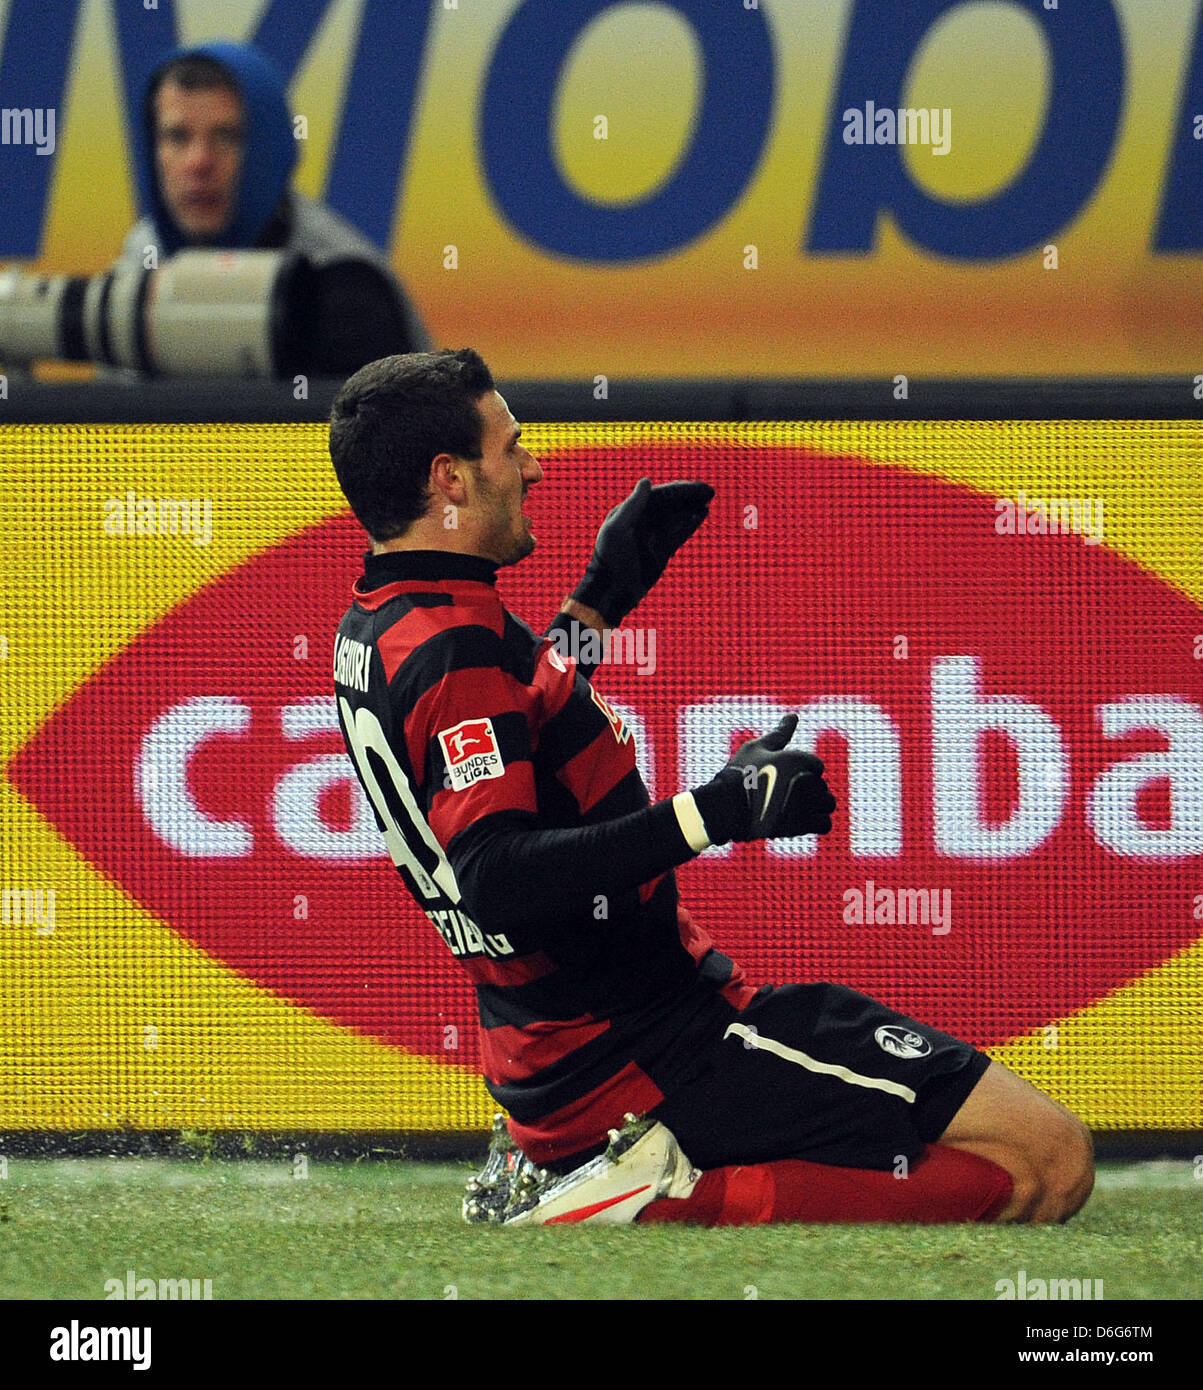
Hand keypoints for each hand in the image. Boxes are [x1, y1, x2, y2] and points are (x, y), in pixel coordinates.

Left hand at [571, 477, 713, 625]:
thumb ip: (633, 506)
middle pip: (669, 505)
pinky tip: (701, 515)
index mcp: (630, 513)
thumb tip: (647, 481)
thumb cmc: (610, 558)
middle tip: (708, 491)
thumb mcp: (617, 529)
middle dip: (688, 497)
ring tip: (707, 501)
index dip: (677, 490)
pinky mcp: (661, 552)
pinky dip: (689, 524)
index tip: (695, 487)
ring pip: (676, 518)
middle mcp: (642, 522)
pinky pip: (678, 533)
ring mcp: (652, 537)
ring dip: (691, 508)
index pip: (658, 496)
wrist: (613, 590)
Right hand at [692, 714, 835, 844]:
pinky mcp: (801, 826)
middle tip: (783, 794)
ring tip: (796, 808)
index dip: (802, 770)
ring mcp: (805, 805)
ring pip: (828, 804)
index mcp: (798, 759)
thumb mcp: (756, 748)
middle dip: (807, 789)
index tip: (784, 776)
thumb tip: (794, 715)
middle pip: (822, 785)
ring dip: (816, 806)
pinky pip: (824, 824)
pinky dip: (817, 822)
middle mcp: (806, 781)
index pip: (816, 765)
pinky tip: (801, 820)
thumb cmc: (739, 774)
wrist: (726, 806)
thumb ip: (780, 733)